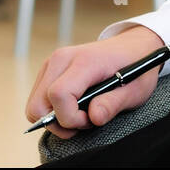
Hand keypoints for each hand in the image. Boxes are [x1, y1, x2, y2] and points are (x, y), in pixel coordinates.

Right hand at [25, 26, 166, 138]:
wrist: (132, 46)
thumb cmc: (135, 67)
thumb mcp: (135, 89)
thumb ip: (114, 103)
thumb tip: (94, 116)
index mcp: (85, 61)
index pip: (59, 94)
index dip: (70, 118)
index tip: (90, 120)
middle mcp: (62, 59)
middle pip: (38, 105)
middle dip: (59, 123)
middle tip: (85, 120)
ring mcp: (52, 63)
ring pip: (35, 105)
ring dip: (55, 118)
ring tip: (81, 113)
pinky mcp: (48, 70)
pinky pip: (39, 100)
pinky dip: (53, 110)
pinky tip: (74, 106)